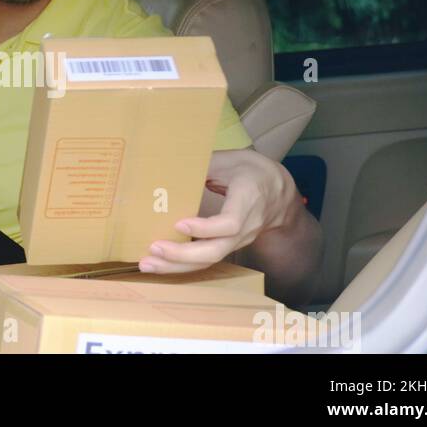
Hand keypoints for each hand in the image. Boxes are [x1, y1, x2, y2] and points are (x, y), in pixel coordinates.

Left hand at [138, 148, 300, 273]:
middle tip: (153, 249)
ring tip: (147, 264)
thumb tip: (170, 166)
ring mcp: (237, 241)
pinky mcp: (228, 247)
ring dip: (176, 266)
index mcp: (248, 200)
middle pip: (216, 250)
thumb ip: (205, 164)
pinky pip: (206, 260)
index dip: (205, 228)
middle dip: (182, 255)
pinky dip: (181, 265)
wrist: (279, 194)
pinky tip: (158, 263)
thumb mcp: (231, 160)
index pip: (230, 223)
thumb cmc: (252, 172)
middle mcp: (245, 227)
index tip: (179, 223)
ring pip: (209, 261)